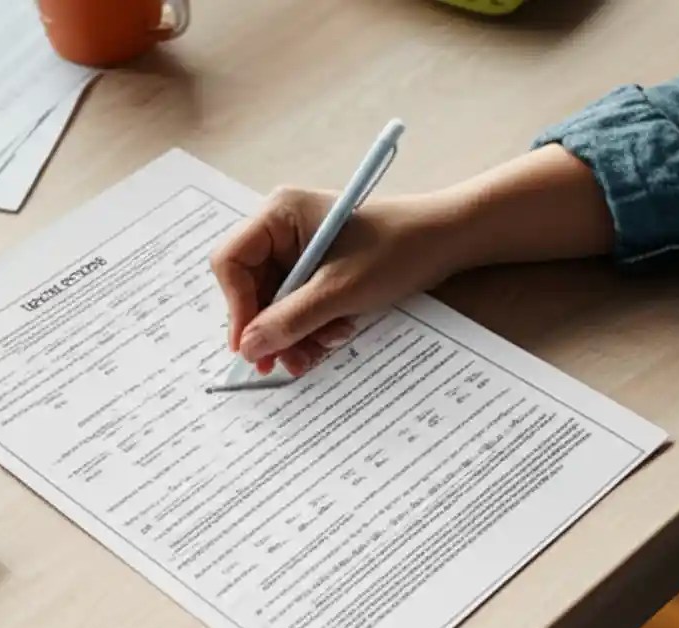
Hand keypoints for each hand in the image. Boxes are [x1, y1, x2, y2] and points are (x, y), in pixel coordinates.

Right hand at [210, 187, 467, 376]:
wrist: (447, 241)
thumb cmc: (398, 249)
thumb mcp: (340, 291)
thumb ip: (290, 320)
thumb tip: (248, 347)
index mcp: (278, 214)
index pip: (231, 262)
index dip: (237, 307)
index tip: (251, 346)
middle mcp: (281, 228)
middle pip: (249, 287)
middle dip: (269, 327)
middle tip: (282, 363)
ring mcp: (298, 248)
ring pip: (273, 302)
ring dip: (291, 333)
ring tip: (314, 354)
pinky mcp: (315, 267)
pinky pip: (295, 304)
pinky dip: (308, 326)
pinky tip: (331, 335)